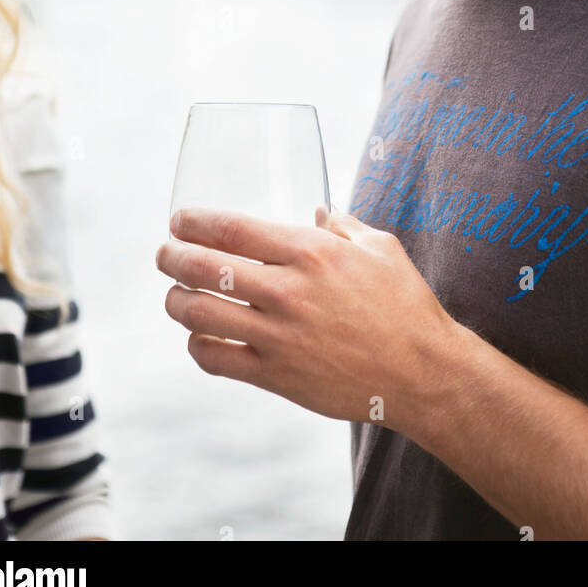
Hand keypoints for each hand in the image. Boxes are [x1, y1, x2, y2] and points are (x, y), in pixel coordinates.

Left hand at [155, 206, 458, 429]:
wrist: (422, 373)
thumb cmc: (406, 305)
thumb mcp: (380, 248)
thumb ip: (343, 225)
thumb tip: (317, 211)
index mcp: (311, 252)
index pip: (232, 229)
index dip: (195, 222)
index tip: (179, 220)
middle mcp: (287, 291)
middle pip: (204, 267)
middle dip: (172, 257)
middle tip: (165, 254)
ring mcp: (278, 336)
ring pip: (199, 313)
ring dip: (177, 301)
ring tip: (175, 294)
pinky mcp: (275, 375)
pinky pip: (215, 358)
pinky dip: (198, 345)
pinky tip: (201, 336)